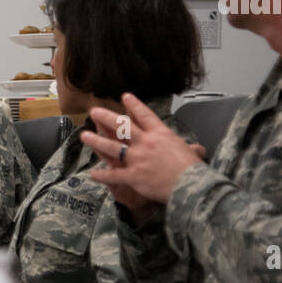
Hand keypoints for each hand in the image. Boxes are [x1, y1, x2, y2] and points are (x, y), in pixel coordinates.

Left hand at [79, 93, 204, 204]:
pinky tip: (92, 174)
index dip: (134, 105)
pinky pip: (114, 175)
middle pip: (122, 127)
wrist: (191, 186)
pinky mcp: (133, 176)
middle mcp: (147, 143)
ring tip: (84, 135)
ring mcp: (138, 159)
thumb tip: (197, 149)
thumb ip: (191, 150)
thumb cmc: (194, 169)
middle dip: (106, 118)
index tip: (125, 96)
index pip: (145, 116)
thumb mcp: (192, 154)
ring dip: (96, 141)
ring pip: (112, 147)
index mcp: (161, 134)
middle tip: (94, 111)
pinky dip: (102, 175)